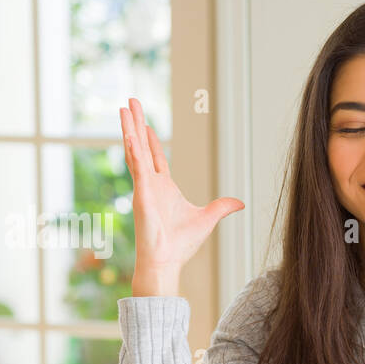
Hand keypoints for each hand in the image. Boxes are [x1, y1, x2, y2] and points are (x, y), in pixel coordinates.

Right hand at [120, 97, 243, 282]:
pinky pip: (136, 167)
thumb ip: (222, 207)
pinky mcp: (141, 193)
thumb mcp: (207, 218)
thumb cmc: (181, 244)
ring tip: (124, 107)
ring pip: (135, 151)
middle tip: (130, 102)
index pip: (156, 157)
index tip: (146, 124)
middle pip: (142, 147)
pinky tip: (130, 133)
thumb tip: (240, 202)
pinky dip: (133, 150)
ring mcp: (144, 187)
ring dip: (129, 129)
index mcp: (164, 188)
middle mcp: (151, 184)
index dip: (151, 140)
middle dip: (137, 124)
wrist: (167, 260)